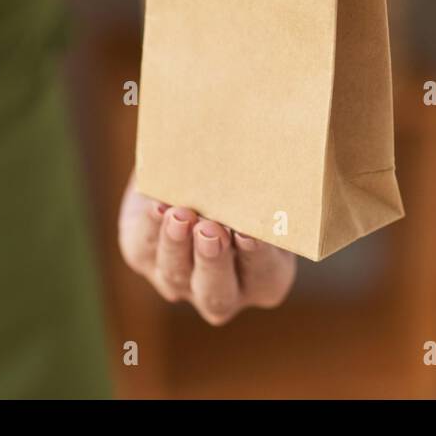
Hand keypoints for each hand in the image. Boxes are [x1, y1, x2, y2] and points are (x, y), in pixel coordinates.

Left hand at [117, 175, 295, 325]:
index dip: (257, 256)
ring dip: (177, 245)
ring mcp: (181, 282)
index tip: (249, 233)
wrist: (190, 171)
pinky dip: (151, 228)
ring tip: (180, 215)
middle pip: (217, 293)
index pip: (264, 274)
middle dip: (212, 261)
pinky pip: (145, 250)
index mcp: (265, 277)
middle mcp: (224, 290)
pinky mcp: (144, 259)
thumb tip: (290, 142)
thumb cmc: (239, 180)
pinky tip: (157, 207)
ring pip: (176, 275)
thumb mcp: (258, 183)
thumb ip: (264, 182)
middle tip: (210, 231)